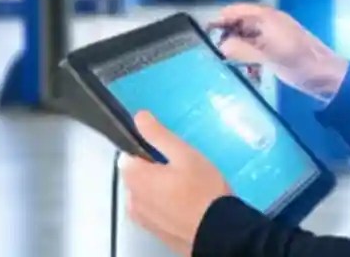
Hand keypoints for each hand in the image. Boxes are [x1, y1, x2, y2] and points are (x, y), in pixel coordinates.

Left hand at [121, 111, 232, 255]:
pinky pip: (154, 212)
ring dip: (158, 190)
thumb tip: (139, 117)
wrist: (221, 232)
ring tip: (186, 190)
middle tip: (182, 172)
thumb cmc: (204, 190)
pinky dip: (164, 207)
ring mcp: (143, 219)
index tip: (167, 156)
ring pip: (145, 194)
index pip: (128, 155)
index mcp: (135, 177)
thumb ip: (158, 134)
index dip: (147, 152)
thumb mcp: (184, 154)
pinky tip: (185, 206)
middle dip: (153, 171)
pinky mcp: (155, 232)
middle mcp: (132, 200)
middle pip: (136, 176)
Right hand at [210, 3, 348, 100]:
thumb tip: (220, 46)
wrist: (328, 77)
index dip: (219, 21)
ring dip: (236, 48)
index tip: (204, 36)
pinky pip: (254, 48)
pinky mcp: (275, 49)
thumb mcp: (269, 57)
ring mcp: (272, 36)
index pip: (235, 11)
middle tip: (213, 54)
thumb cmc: (300, 63)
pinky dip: (247, 56)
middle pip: (238, 23)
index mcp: (266, 17)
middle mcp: (267, 22)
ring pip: (245, 37)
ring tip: (226, 63)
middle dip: (226, 36)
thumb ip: (243, 49)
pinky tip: (245, 69)